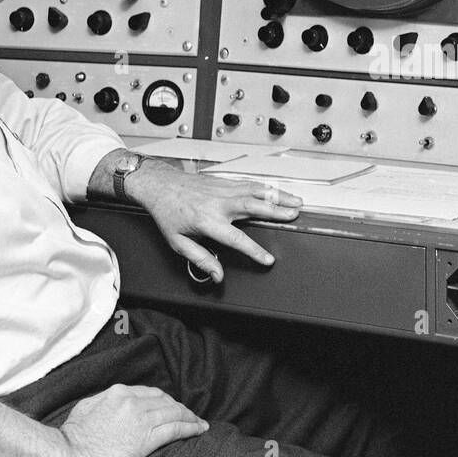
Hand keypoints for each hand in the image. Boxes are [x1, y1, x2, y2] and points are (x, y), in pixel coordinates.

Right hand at [58, 383, 208, 456]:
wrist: (69, 454)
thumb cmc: (71, 434)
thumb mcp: (86, 406)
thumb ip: (105, 400)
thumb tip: (114, 401)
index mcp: (119, 392)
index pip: (150, 393)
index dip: (164, 400)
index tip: (171, 407)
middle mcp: (133, 401)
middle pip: (165, 401)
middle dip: (179, 408)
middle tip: (189, 415)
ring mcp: (141, 419)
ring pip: (175, 413)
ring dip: (190, 417)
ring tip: (199, 423)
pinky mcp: (147, 439)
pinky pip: (177, 429)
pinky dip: (191, 428)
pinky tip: (200, 430)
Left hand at [127, 160, 301, 281]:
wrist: (161, 185)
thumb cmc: (168, 212)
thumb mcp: (178, 242)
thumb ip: (200, 259)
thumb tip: (217, 274)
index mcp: (208, 221)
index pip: (236, 239)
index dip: (254, 251)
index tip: (267, 258)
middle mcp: (219, 204)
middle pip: (253, 207)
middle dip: (276, 211)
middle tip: (294, 215)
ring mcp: (224, 190)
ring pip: (256, 191)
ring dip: (278, 196)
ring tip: (296, 202)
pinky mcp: (225, 182)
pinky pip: (250, 184)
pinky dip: (267, 188)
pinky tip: (278, 192)